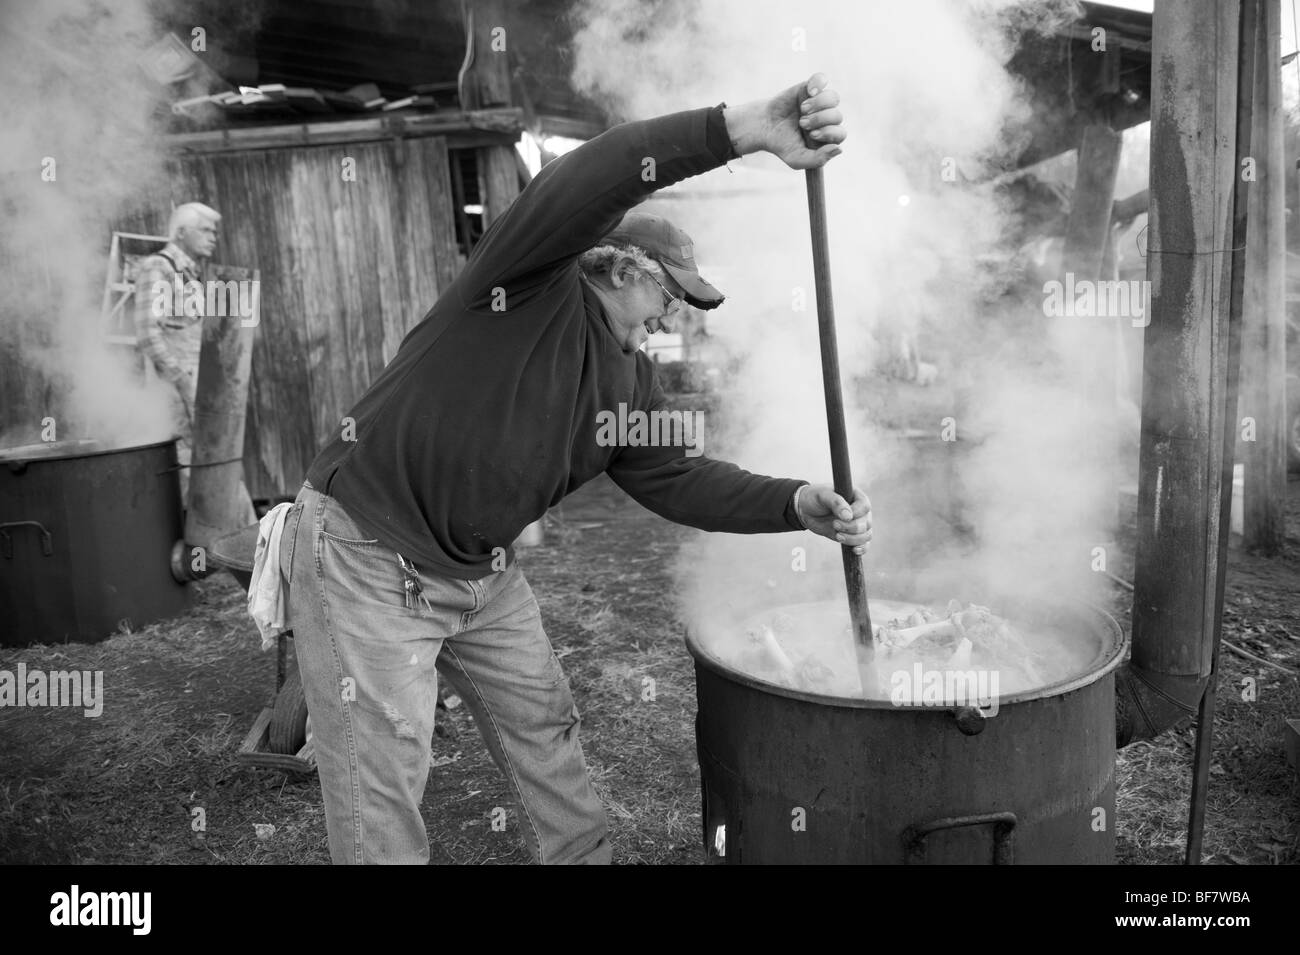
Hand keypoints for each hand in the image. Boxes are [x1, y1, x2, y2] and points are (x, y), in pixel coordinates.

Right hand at [724, 73, 845, 168]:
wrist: (765, 127)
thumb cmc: (782, 144)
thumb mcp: (797, 159)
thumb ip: (818, 159)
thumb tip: (838, 149)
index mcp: (827, 137)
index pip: (840, 134)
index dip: (829, 132)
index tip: (812, 134)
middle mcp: (827, 118)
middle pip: (837, 116)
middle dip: (819, 119)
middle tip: (802, 123)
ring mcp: (819, 102)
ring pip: (833, 98)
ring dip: (819, 104)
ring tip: (803, 109)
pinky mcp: (809, 87)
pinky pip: (822, 79)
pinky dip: (818, 83)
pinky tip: (810, 91)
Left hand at [796, 485, 871, 554]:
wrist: (806, 509)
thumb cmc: (815, 498)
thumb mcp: (823, 495)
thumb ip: (836, 502)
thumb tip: (849, 517)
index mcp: (856, 497)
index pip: (865, 506)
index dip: (857, 513)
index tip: (844, 517)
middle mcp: (860, 511)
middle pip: (866, 523)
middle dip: (851, 528)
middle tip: (835, 524)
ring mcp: (857, 524)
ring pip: (866, 535)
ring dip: (853, 539)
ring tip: (838, 536)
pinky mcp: (852, 536)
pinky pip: (864, 544)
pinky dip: (862, 548)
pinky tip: (854, 550)